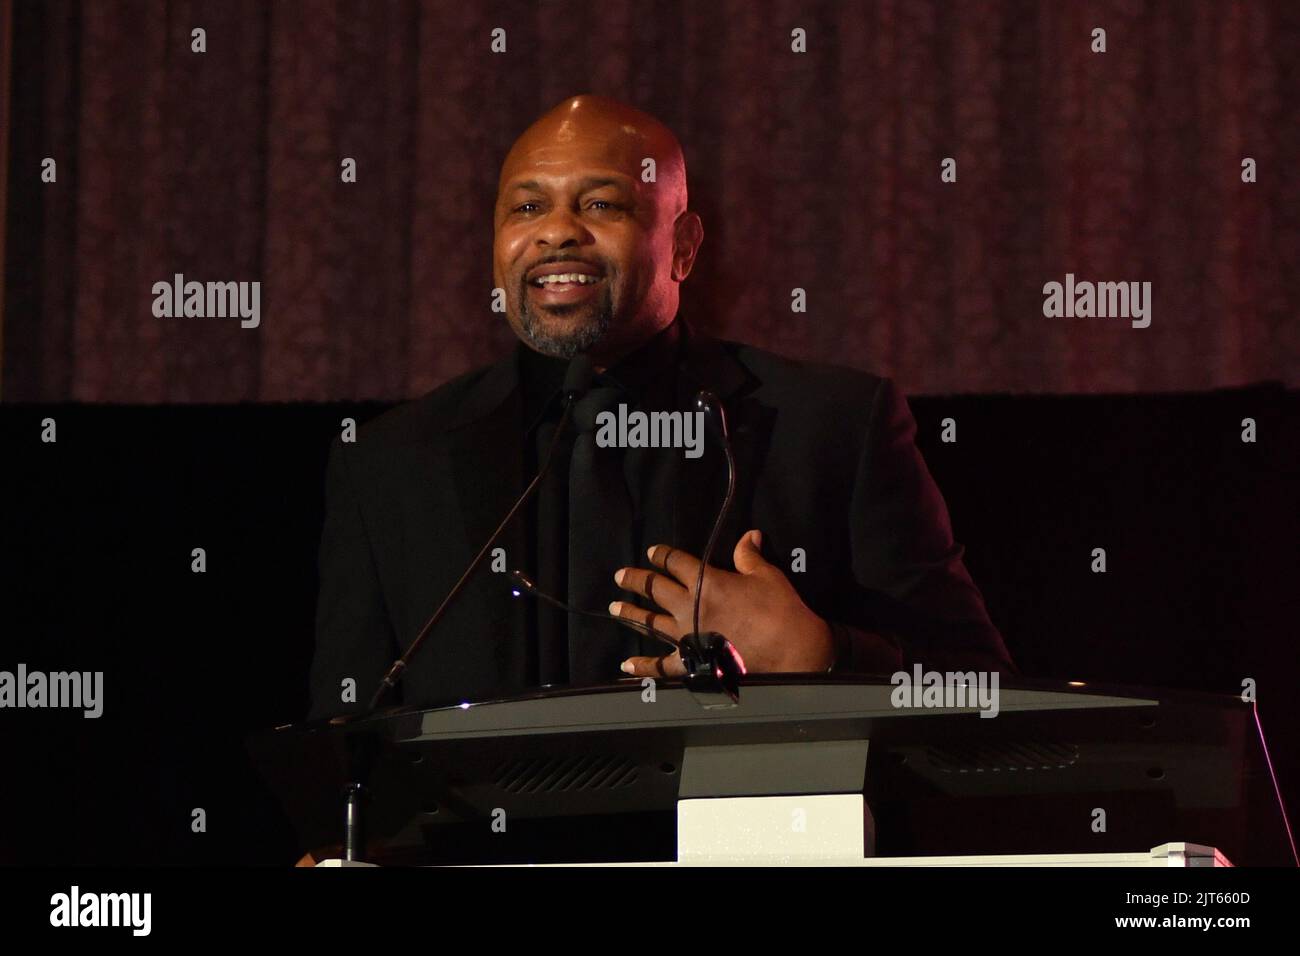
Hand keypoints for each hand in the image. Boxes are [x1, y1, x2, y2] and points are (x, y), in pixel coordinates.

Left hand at [610, 529, 834, 677]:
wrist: (792, 652)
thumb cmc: (781, 610)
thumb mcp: (767, 576)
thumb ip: (750, 556)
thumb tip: (749, 535)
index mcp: (707, 583)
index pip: (677, 562)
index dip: (662, 555)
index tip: (652, 552)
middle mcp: (690, 608)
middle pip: (655, 588)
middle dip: (636, 580)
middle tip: (620, 576)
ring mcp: (687, 637)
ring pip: (651, 622)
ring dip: (632, 614)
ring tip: (615, 608)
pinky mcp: (693, 663)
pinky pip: (662, 666)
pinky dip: (644, 666)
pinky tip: (627, 665)